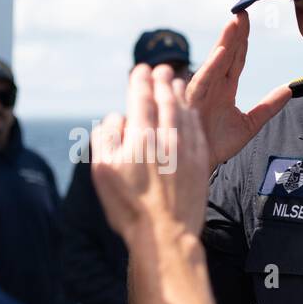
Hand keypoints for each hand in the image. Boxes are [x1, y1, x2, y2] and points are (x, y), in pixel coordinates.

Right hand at [92, 64, 209, 244]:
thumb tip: (116, 117)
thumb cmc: (128, 206)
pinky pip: (196, 128)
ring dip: (179, 93)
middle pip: (165, 99)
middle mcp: (165, 136)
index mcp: (139, 136)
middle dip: (161, 81)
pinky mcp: (200, 161)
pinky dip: (192, 113)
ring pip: (184, 110)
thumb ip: (106, 137)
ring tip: (176, 82)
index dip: (140, 80)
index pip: (141, 98)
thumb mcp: (102, 171)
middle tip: (161, 69)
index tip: (140, 70)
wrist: (164, 234)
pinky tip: (190, 110)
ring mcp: (185, 148)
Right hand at [186, 12, 290, 167]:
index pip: (236, 58)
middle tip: (244, 10)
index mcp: (224, 88)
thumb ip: (268, 107)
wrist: (199, 166)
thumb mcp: (249, 125)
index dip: (243, 38)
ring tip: (235, 22)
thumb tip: (289, 89)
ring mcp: (201, 92)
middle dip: (234, 32)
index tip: (249, 17)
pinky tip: (222, 52)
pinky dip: (212, 66)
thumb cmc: (217, 145)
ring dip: (225, 42)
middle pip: (226, 54)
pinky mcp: (193, 103)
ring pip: (215, 62)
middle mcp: (212, 85)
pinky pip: (203, 81)